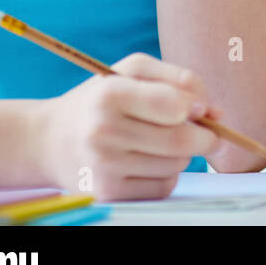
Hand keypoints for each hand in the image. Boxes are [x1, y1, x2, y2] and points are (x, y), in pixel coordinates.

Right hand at [32, 53, 225, 200]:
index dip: (198, 107)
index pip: (175, 105)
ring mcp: (103, 166)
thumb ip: (181, 79)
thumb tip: (215, 112)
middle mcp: (103, 132)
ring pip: (176, 165)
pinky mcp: (107, 193)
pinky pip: (162, 187)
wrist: (50, 140)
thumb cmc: (102, 98)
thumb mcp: (134, 71)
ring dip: (183, 154)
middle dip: (206, 138)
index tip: (200, 108)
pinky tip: (148, 162)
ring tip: (161, 142)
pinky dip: (167, 174)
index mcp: (110, 94)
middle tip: (208, 133)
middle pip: (181, 141)